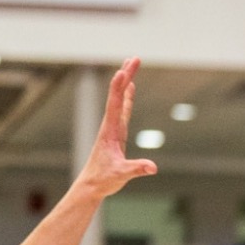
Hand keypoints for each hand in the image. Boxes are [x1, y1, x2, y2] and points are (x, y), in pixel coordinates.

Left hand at [71, 58, 157, 199]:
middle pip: (117, 95)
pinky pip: (123, 108)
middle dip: (126, 75)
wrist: (92, 185)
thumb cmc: (104, 180)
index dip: (119, 87)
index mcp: (110, 131)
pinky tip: (131, 88)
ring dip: (126, 82)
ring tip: (131, 65)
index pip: (115, 104)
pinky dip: (127, 96)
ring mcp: (114, 127)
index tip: (125, 71)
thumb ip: (136, 169)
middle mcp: (110, 124)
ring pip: (119, 98)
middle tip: (134, 58)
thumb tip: (152, 167)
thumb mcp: (121, 175)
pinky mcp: (117, 132)